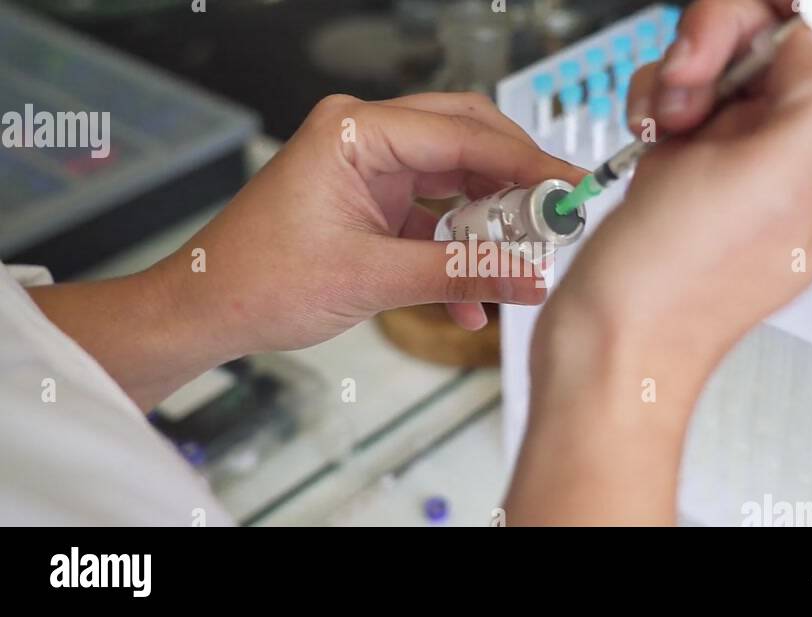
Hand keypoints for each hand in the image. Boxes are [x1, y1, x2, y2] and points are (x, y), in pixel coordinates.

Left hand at [156, 93, 584, 354]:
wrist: (208, 310)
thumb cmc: (259, 280)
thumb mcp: (372, 279)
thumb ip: (460, 274)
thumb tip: (531, 277)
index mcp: (355, 131)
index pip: (463, 135)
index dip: (526, 164)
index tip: (570, 191)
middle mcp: (365, 136)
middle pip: (466, 140)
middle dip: (514, 181)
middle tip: (556, 215)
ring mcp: (369, 168)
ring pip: (455, 177)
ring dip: (489, 221)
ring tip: (522, 259)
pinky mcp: (372, 200)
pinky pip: (433, 215)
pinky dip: (456, 252)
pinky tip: (472, 298)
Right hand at [506, 0, 811, 524]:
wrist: (608, 337)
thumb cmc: (679, 283)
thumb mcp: (779, 177)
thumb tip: (796, 46)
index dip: (784, 11)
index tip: (730, 30)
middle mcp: (792, 152)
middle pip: (776, 34)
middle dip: (721, 37)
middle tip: (688, 77)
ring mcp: (736, 157)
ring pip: (721, 59)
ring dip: (680, 72)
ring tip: (664, 123)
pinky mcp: (688, 163)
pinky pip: (679, 95)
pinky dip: (655, 98)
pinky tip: (648, 136)